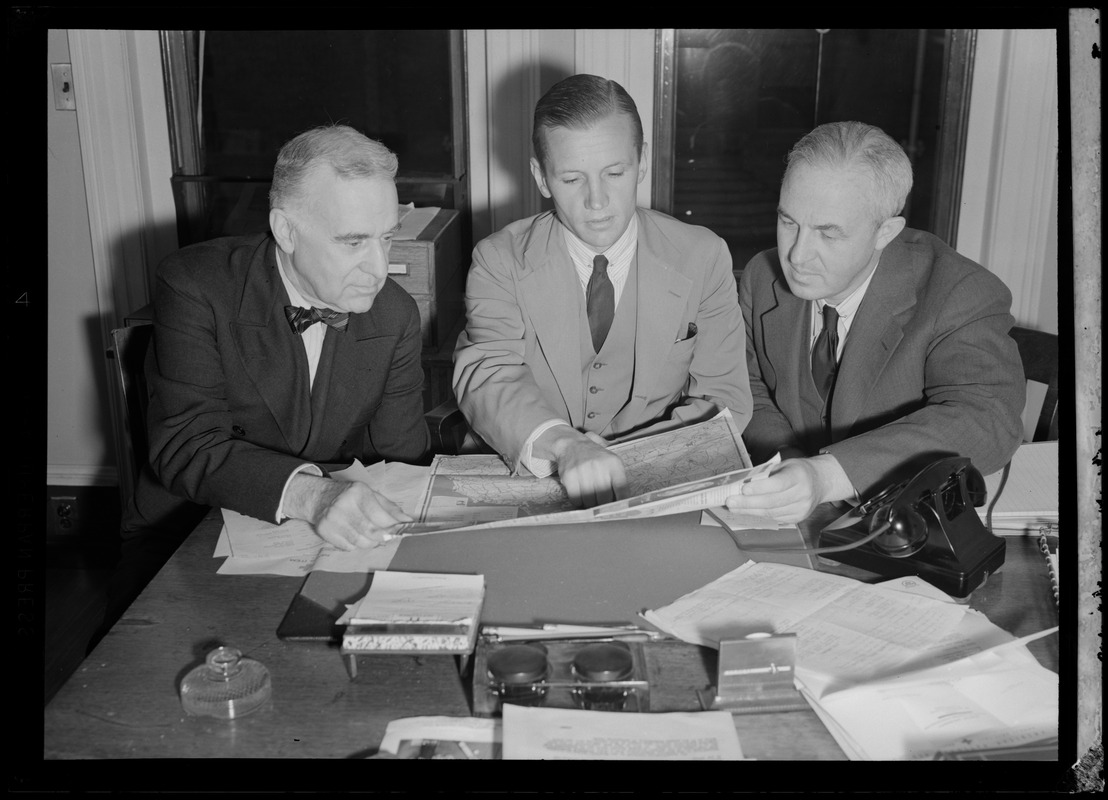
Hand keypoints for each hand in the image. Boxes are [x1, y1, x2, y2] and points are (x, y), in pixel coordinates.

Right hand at [286, 474, 412, 549]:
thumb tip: (407, 521)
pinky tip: (355, 535)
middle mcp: (344, 505)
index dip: (393, 527)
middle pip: (371, 532)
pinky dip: (355, 545)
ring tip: (371, 536)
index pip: (380, 516)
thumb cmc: (350, 496)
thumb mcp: (371, 494)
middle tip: (387, 537)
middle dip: (383, 538)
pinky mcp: (324, 530)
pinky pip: (348, 547)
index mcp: (358, 492)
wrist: (319, 497)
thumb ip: (390, 508)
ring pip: (360, 542)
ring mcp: (332, 519)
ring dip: (370, 543)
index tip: (400, 531)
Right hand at [550, 431, 628, 508]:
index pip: (621, 489)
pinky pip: (576, 498)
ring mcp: (583, 470)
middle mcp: (599, 465)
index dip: (620, 502)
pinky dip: (578, 501)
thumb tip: (622, 503)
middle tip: (600, 502)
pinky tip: (580, 494)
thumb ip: (619, 480)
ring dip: (590, 503)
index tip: (618, 508)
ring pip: (590, 501)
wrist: (572, 444)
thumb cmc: (595, 457)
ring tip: (589, 496)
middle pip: (605, 498)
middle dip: (603, 504)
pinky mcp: (569, 476)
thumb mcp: (612, 462)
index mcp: (613, 463)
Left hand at [725, 456, 846, 523]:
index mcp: (799, 475)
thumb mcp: (784, 465)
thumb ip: (767, 473)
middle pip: (772, 502)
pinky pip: (775, 518)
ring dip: (750, 511)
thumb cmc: (797, 471)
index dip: (760, 488)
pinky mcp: (798, 518)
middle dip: (748, 503)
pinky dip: (759, 515)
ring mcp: (802, 508)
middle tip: (730, 502)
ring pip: (771, 513)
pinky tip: (747, 511)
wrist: (820, 481)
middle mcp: (803, 493)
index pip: (778, 484)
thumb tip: (742, 482)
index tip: (743, 489)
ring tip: (734, 508)